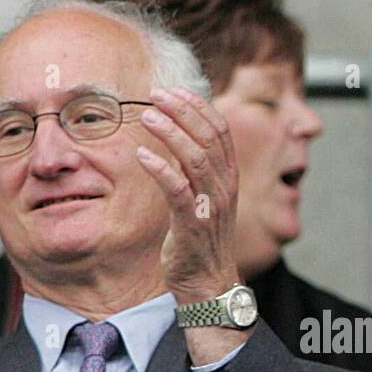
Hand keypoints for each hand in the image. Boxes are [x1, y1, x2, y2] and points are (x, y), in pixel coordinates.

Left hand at [136, 87, 240, 302]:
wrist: (208, 281)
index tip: (174, 91)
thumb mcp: (204, 196)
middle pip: (209, 137)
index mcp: (229, 176)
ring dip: (171, 133)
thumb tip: (177, 136)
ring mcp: (211, 205)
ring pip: (196, 158)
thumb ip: (196, 168)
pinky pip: (178, 190)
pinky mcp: (193, 223)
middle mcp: (225, 187)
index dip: (198, 106)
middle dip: (183, 111)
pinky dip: (161, 169)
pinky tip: (142, 155)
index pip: (220, 130)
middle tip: (156, 95)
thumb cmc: (201, 237)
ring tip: (148, 116)